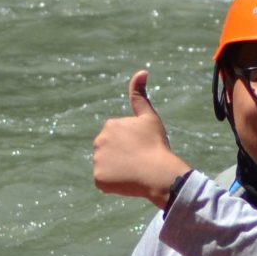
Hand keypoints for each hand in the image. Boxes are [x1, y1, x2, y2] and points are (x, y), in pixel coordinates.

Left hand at [91, 70, 190, 206]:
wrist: (159, 173)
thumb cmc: (156, 145)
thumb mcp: (149, 117)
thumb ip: (140, 95)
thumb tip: (142, 71)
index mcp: (110, 125)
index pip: (118, 137)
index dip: (133, 144)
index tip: (142, 146)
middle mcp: (99, 140)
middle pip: (110, 151)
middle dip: (122, 156)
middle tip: (139, 160)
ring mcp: (97, 160)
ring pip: (108, 167)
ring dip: (119, 170)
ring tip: (134, 171)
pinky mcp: (98, 179)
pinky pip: (105, 182)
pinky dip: (115, 184)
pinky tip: (128, 181)